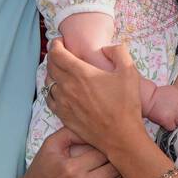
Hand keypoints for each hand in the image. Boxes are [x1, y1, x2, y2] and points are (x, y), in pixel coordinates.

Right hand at [15, 126, 137, 177]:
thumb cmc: (41, 171)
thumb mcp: (50, 146)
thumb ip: (70, 132)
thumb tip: (92, 123)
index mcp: (71, 166)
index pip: (102, 151)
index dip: (111, 145)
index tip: (116, 141)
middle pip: (112, 169)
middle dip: (121, 161)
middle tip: (128, 155)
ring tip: (131, 173)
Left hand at [45, 39, 145, 156]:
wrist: (121, 136)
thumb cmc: (126, 104)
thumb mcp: (129, 72)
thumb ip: (118, 52)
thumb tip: (106, 48)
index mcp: (80, 73)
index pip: (56, 53)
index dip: (56, 44)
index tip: (62, 42)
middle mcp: (67, 86)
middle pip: (50, 66)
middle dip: (54, 56)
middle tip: (63, 54)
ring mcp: (63, 103)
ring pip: (48, 82)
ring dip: (53, 73)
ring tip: (62, 72)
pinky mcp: (63, 116)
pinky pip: (50, 99)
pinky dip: (52, 91)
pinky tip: (60, 91)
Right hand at [146, 84, 177, 130]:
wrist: (148, 98)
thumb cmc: (159, 95)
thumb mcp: (175, 91)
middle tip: (175, 112)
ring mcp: (175, 114)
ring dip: (177, 121)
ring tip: (169, 115)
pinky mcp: (168, 121)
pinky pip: (174, 127)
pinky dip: (170, 126)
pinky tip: (166, 121)